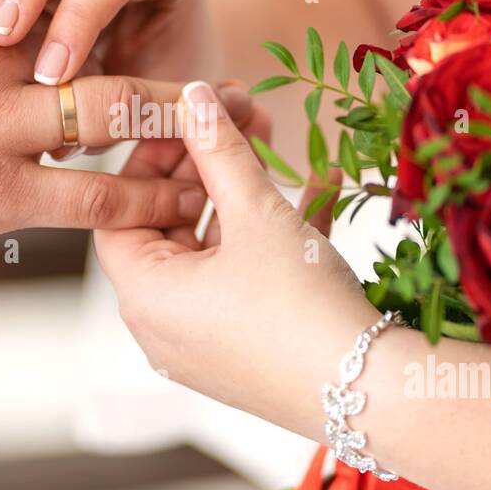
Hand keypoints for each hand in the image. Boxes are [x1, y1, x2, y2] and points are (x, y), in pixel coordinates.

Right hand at [0, 0, 250, 270]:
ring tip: (227, 144)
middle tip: (240, 94)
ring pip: (116, 115)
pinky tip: (174, 205)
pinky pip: (93, 196)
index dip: (138, 16)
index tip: (181, 31)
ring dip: (180, 132)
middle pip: (111, 49)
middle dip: (183, 77)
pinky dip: (143, 199)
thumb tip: (19, 10)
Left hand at [93, 81, 376, 439]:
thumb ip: (220, 149)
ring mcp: (204, 342)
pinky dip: (271, 237)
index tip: (187, 120)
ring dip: (242, 196)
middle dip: (205, 169)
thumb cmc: (299, 307)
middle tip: (238, 121)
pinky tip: (323, 187)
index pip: (119, 212)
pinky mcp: (247, 349)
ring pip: (213, 250)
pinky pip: (246, 279)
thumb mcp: (256, 214)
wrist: (371, 395)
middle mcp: (162, 325)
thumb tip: (193, 95)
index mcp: (144, 296)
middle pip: (168, 227)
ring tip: (276, 142)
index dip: (149, 159)